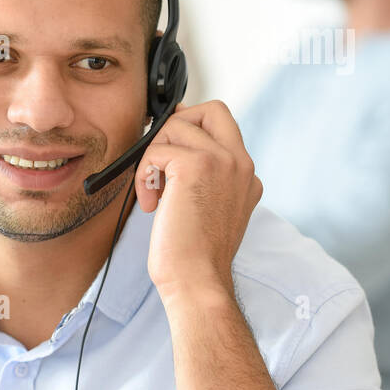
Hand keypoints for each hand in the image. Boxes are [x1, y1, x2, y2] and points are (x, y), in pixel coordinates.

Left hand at [133, 101, 262, 304]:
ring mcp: (222, 161)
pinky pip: (156, 150)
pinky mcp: (197, 165)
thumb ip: (200, 175)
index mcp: (245, 174)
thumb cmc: (193, 254)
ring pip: (176, 127)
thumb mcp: (206, 206)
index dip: (190, 130)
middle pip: (210, 110)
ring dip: (153, 158)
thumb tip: (170, 141)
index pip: (222, 126)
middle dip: (176, 128)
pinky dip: (144, 175)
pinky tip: (152, 204)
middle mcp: (241, 163)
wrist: (197, 279)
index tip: (167, 153)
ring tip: (155, 193)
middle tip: (160, 162)